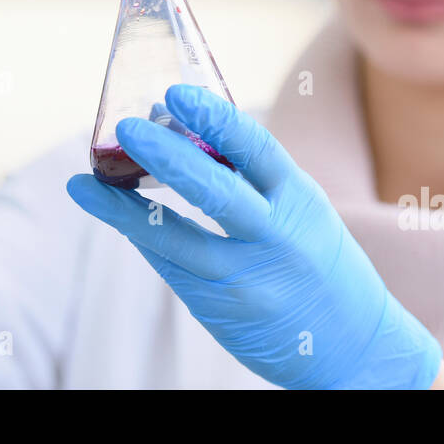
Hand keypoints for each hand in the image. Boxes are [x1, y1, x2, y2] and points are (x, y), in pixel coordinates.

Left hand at [66, 84, 442, 388]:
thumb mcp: (304, 211)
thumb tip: (184, 130)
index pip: (256, 148)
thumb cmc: (321, 263)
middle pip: (215, 191)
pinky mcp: (222, 310)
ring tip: (85, 183)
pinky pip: (172, 268)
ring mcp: (248, 279)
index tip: (176, 93)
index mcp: (300, 199)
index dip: (215, 118)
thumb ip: (254, 179)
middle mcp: (276, 237)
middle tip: (126, 128)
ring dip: (124, 209)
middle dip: (166, 155)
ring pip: (175, 240)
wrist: (358, 350)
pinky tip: (115, 215)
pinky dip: (142, 238)